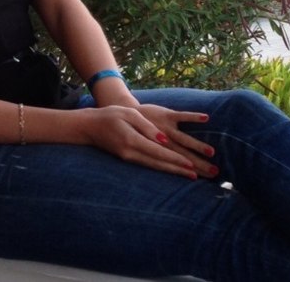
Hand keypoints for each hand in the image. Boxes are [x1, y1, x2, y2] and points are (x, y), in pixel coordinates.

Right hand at [80, 105, 214, 179]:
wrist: (90, 127)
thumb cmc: (110, 116)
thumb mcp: (129, 114)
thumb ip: (146, 126)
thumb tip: (163, 140)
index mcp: (132, 141)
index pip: (159, 153)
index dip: (176, 160)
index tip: (191, 166)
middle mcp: (132, 153)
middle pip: (160, 164)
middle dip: (180, 169)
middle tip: (199, 175)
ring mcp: (129, 158)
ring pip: (156, 167)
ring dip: (174, 171)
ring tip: (191, 176)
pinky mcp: (128, 158)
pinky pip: (149, 164)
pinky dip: (163, 168)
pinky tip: (172, 170)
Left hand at [136, 104, 216, 178]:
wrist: (127, 113)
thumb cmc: (138, 133)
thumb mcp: (146, 148)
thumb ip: (160, 157)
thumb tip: (176, 168)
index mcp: (161, 152)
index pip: (181, 164)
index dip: (195, 171)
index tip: (211, 179)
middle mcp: (165, 142)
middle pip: (185, 155)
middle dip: (200, 164)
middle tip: (216, 172)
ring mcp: (166, 128)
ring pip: (184, 139)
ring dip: (197, 145)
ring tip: (211, 152)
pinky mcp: (166, 115)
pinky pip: (182, 116)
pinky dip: (193, 117)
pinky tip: (206, 118)